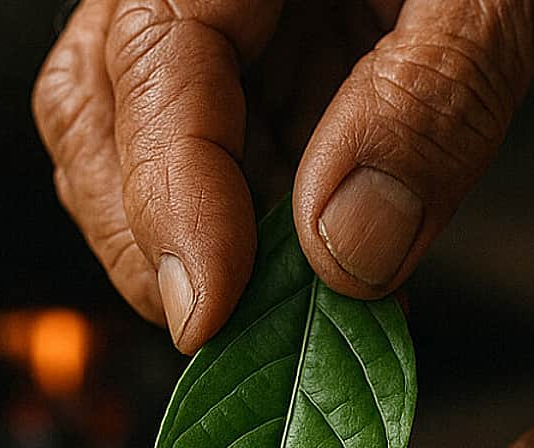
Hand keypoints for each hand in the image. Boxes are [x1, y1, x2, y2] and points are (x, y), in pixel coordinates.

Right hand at [32, 0, 533, 351]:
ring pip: (140, 149)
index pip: (154, 60)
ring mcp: (221, 22)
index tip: (208, 312)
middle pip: (104, 110)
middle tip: (223, 332)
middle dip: (149, 237)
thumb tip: (346, 252)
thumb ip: (430, 104)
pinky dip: (253, 239)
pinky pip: (220, 161)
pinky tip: (314, 284)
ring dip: (201, 251)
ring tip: (287, 317)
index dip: (169, 197)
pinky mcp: (258, 66)